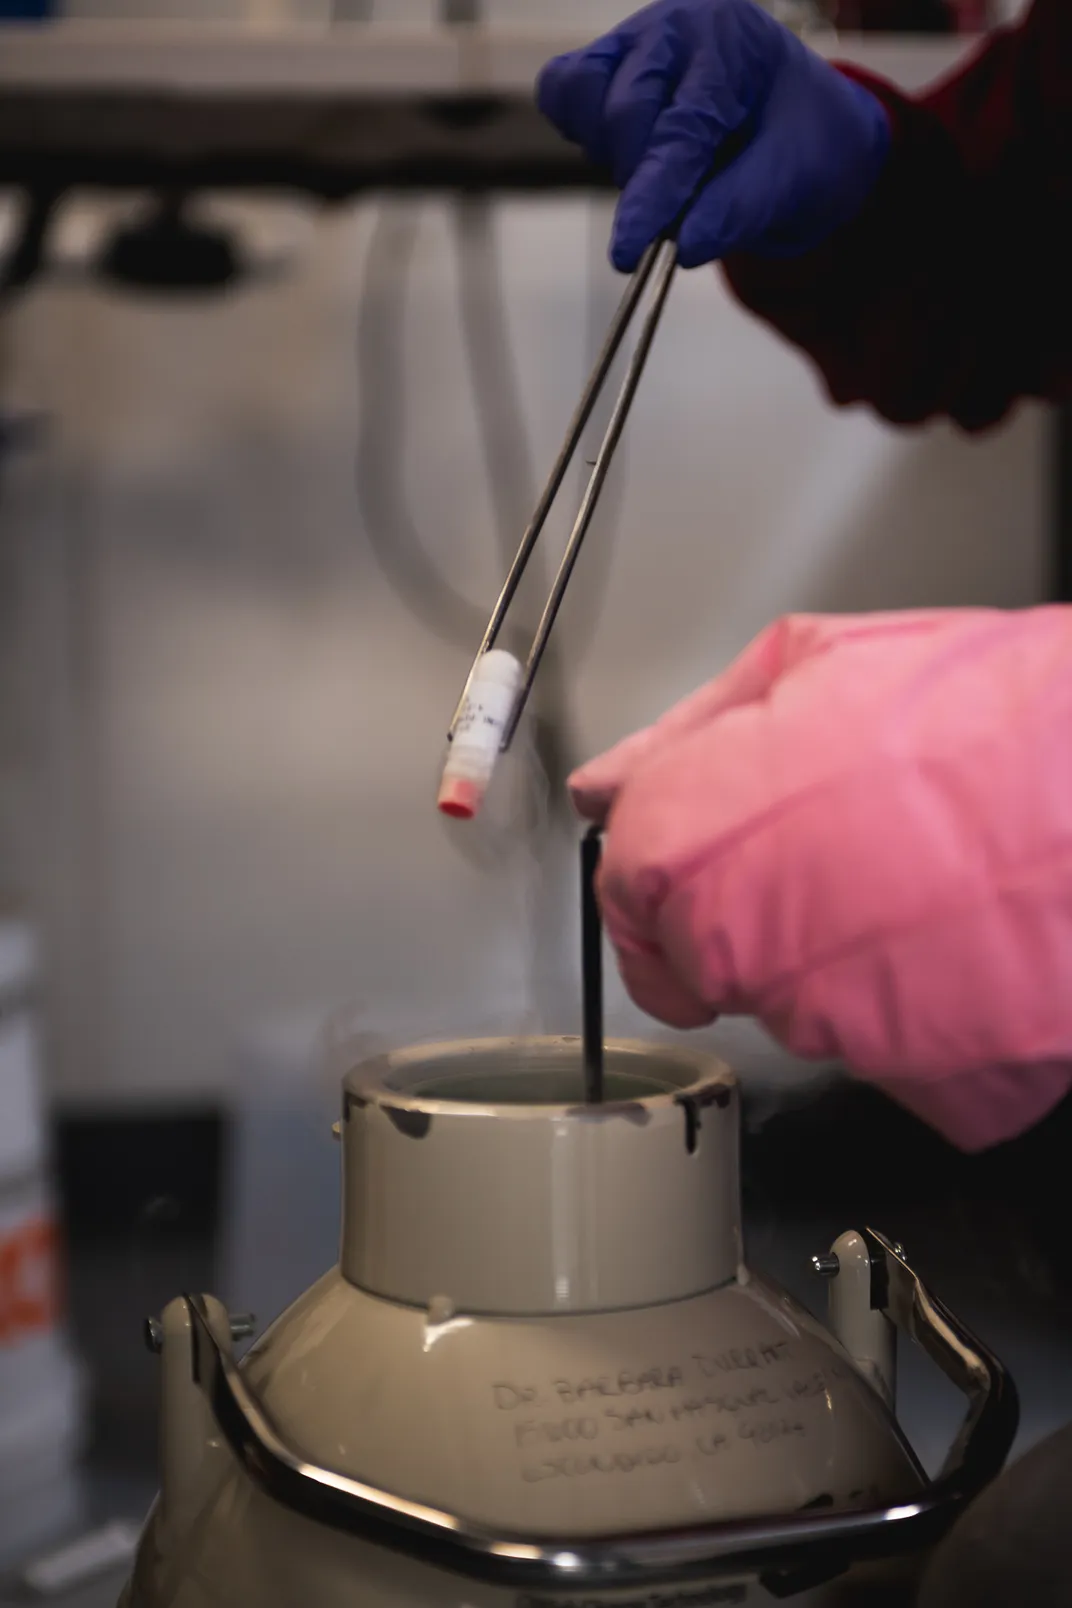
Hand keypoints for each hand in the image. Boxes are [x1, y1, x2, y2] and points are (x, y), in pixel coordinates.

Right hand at [537, 0, 890, 270]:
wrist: (802, 122)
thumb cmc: (803, 143)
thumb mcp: (794, 182)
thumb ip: (738, 211)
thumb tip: (682, 247)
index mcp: (733, 45)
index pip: (679, 129)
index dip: (652, 197)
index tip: (629, 252)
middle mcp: (678, 28)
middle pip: (623, 112)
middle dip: (640, 176)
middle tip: (679, 201)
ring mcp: (635, 40)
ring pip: (583, 99)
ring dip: (610, 153)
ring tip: (660, 167)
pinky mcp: (605, 61)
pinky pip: (562, 92)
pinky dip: (581, 129)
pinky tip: (625, 150)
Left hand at [570, 609, 1071, 1150]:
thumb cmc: (985, 719)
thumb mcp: (821, 662)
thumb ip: (692, 729)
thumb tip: (611, 782)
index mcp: (691, 838)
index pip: (623, 889)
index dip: (663, 866)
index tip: (699, 853)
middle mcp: (734, 942)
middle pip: (695, 950)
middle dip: (744, 904)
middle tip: (835, 843)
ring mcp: (814, 1016)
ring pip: (781, 997)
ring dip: (827, 946)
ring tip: (908, 871)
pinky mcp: (894, 1071)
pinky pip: (865, 1039)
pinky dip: (895, 995)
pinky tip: (942, 927)